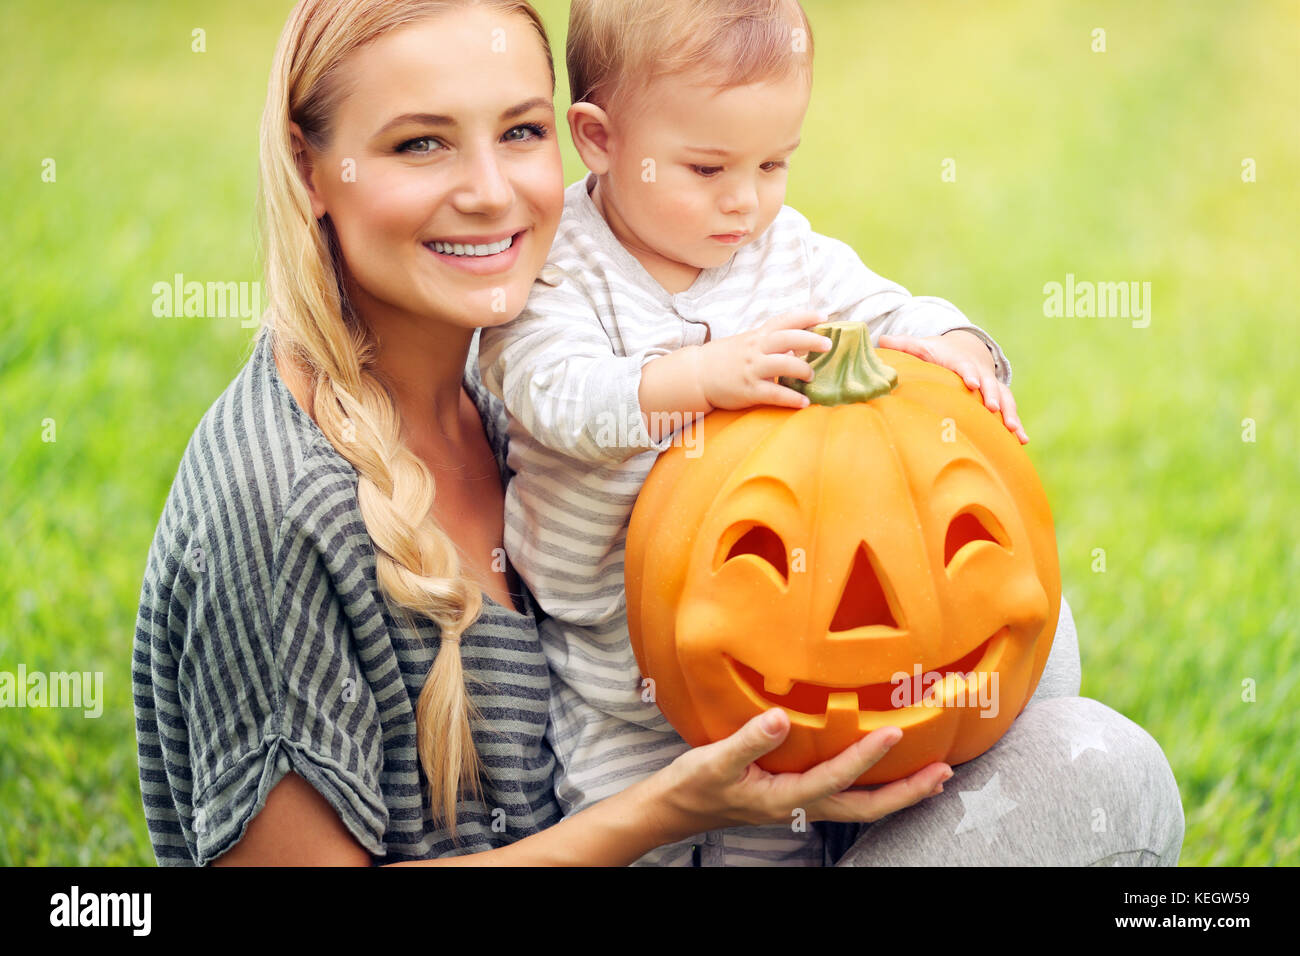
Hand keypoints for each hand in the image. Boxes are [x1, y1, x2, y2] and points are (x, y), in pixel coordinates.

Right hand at [651, 708, 951, 834]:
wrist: (675, 808)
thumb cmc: (693, 786)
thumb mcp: (715, 760)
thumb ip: (749, 740)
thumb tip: (780, 717)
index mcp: (784, 798)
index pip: (836, 778)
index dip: (868, 757)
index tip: (897, 733)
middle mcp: (799, 806)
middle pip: (865, 807)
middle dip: (906, 793)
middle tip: (942, 775)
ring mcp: (800, 804)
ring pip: (859, 804)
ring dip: (897, 792)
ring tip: (930, 776)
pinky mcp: (795, 796)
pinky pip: (844, 794)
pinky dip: (872, 784)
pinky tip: (880, 768)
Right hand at [698, 311, 831, 410]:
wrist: (696, 375)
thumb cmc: (725, 359)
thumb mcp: (747, 343)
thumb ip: (771, 343)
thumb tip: (799, 347)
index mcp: (757, 336)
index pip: (784, 320)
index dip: (805, 317)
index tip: (824, 316)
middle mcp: (756, 349)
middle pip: (788, 339)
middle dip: (811, 340)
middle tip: (828, 344)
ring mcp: (752, 369)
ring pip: (785, 364)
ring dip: (803, 370)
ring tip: (812, 376)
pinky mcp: (749, 390)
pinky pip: (775, 393)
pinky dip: (792, 398)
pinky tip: (804, 402)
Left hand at [877, 330, 1027, 442]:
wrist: (964, 349)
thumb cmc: (937, 352)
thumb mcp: (919, 346)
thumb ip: (902, 345)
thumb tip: (880, 339)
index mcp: (961, 362)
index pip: (966, 366)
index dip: (969, 373)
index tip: (971, 382)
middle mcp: (981, 374)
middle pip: (989, 384)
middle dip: (992, 395)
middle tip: (993, 408)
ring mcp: (993, 387)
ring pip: (1005, 399)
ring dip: (1010, 414)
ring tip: (1014, 431)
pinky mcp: (1000, 399)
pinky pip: (1010, 412)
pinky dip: (1017, 425)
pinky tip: (1023, 441)